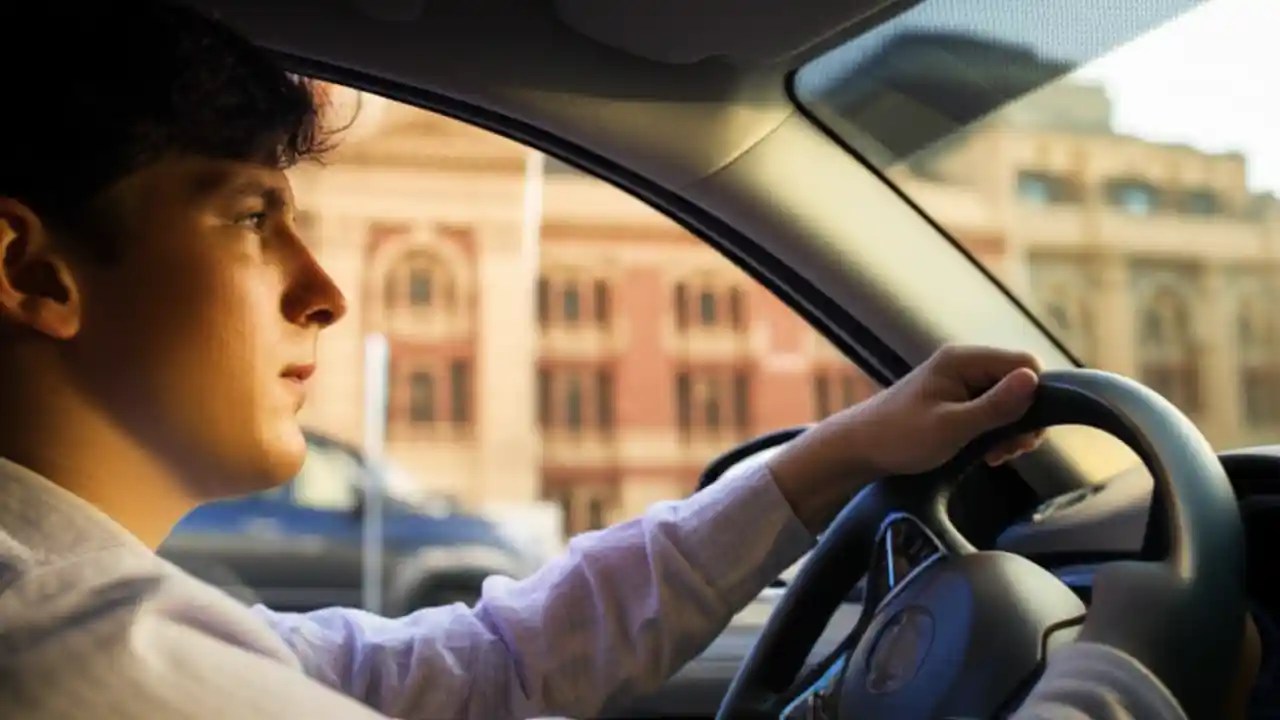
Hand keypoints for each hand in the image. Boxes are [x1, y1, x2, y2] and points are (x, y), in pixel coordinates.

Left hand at [768, 345, 1043, 532]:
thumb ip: (994, 406)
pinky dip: (995, 432)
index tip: (1021, 433)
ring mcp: (960, 381)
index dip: (1035, 397)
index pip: (1026, 364)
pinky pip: (992, 410)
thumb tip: (1033, 380)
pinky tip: (985, 454)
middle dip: (1023, 419)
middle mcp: (964, 364)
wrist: (859, 448)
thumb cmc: (899, 437)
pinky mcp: (957, 399)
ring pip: (1009, 400)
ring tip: (993, 456)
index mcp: (962, 360)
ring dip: (1009, 430)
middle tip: (1006, 451)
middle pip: (1020, 383)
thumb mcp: (951, 427)